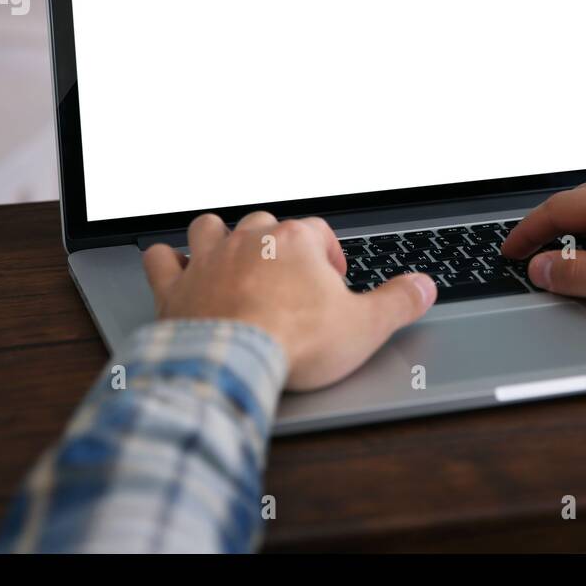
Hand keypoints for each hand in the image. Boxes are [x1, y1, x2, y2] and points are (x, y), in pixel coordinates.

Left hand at [142, 212, 436, 389]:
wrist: (232, 361)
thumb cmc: (294, 340)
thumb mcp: (364, 326)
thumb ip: (398, 303)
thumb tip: (424, 287)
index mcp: (293, 241)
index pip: (316, 230)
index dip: (327, 254)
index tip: (333, 282)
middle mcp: (247, 241)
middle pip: (263, 223)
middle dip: (275, 245)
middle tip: (288, 279)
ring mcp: (207, 261)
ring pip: (209, 227)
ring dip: (218, 239)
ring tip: (231, 260)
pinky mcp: (174, 289)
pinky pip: (161, 260)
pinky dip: (166, 263)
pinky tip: (175, 272)